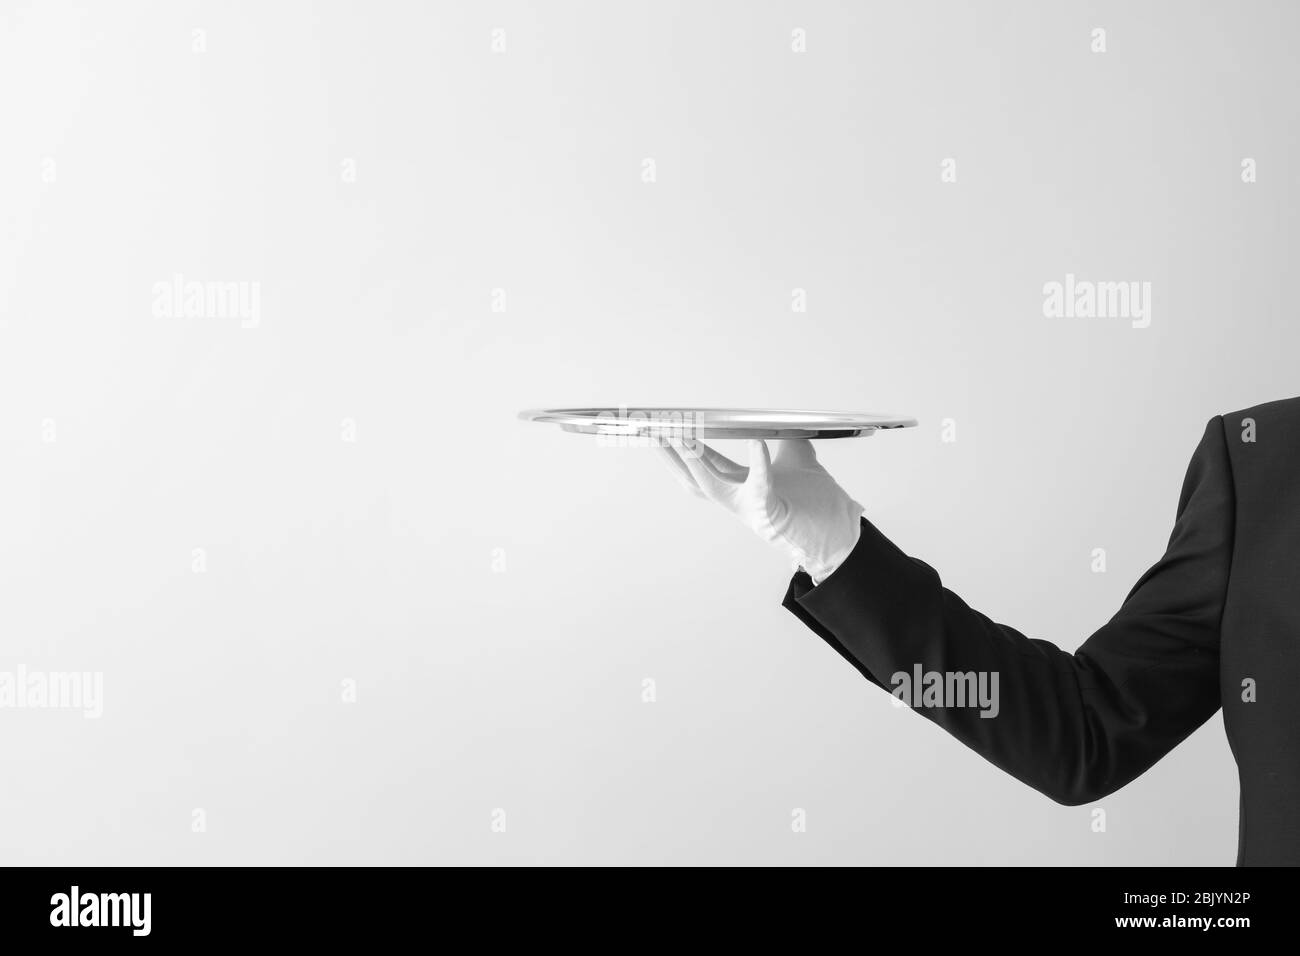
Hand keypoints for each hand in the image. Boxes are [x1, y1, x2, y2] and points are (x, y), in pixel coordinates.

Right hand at [657, 437, 863, 582]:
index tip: (666, 428)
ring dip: (694, 462)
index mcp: (741, 489)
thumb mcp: (800, 463)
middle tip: (652, 433)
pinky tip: (757, 443)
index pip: (704, 467)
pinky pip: (761, 486)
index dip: (683, 449)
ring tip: (681, 436)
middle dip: (670, 456)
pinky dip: (759, 465)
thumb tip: (787, 424)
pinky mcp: (771, 513)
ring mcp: (751, 510)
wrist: (839, 538)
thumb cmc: (819, 507)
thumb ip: (788, 443)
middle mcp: (739, 501)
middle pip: (694, 479)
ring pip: (712, 487)